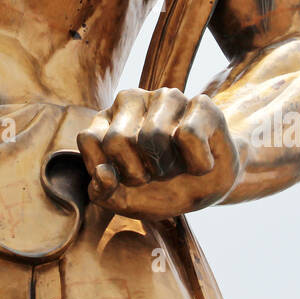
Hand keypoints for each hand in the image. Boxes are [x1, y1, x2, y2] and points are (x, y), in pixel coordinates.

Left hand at [78, 87, 240, 220]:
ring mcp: (165, 97)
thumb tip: (103, 173)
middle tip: (154, 174)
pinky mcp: (199, 103)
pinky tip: (200, 162)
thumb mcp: (128, 201)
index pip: (89, 139)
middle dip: (138, 172)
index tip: (126, 179)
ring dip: (168, 166)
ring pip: (154, 134)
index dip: (109, 170)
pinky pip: (189, 135)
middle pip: (118, 139)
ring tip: (176, 166)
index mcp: (106, 120)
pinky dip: (197, 163)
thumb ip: (104, 192)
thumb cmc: (163, 190)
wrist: (210, 188)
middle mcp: (131, 100)